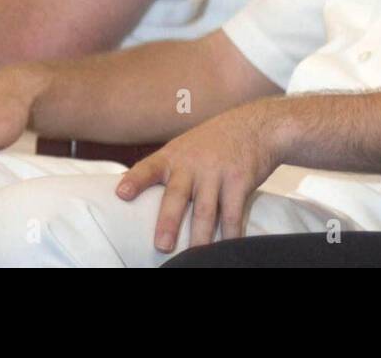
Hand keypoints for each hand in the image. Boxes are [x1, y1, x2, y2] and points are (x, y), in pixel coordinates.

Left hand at [115, 99, 275, 252]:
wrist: (258, 125)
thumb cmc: (215, 140)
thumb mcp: (185, 146)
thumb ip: (163, 167)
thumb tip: (124, 188)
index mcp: (173, 156)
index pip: (149, 168)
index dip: (135, 180)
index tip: (122, 193)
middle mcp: (193, 163)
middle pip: (177, 195)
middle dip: (169, 222)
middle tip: (162, 245)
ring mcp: (217, 172)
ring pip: (205, 211)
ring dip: (199, 237)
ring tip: (194, 256)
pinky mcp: (240, 180)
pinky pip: (232, 213)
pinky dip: (230, 233)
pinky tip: (228, 246)